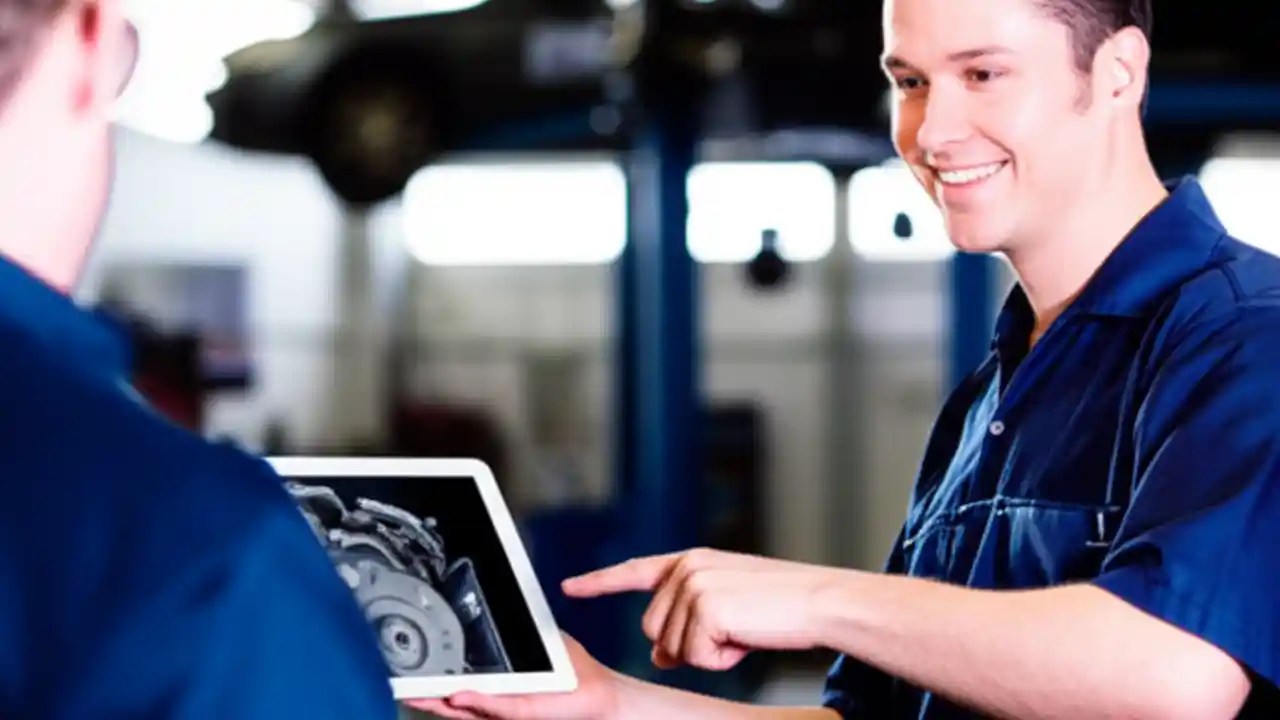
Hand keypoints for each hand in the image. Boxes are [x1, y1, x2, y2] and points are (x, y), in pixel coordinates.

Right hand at [405, 634, 617, 719]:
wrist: (602, 694)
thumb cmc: (572, 673)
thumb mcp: (538, 644)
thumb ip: (516, 633)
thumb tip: (498, 605)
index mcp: (499, 685)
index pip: (458, 684)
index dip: (432, 680)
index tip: (407, 672)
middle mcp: (499, 700)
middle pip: (454, 701)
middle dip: (426, 694)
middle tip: (400, 685)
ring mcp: (510, 708)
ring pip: (468, 709)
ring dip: (442, 702)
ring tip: (418, 694)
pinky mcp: (526, 711)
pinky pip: (499, 707)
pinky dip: (478, 701)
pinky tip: (459, 695)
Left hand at [563, 548, 845, 671]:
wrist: (821, 601)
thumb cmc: (782, 606)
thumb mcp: (726, 610)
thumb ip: (688, 622)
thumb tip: (660, 656)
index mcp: (691, 561)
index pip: (635, 571)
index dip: (599, 581)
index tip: (569, 586)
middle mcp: (686, 568)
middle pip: (652, 630)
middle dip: (686, 645)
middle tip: (734, 633)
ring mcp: (693, 586)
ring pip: (672, 648)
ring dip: (708, 653)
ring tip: (745, 631)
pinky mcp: (704, 608)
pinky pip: (694, 658)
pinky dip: (722, 660)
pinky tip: (747, 638)